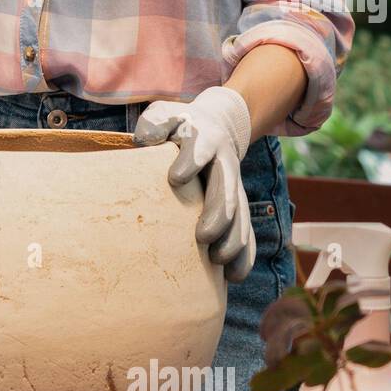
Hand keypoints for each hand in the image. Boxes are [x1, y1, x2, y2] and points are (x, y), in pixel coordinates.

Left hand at [133, 87, 254, 282]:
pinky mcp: (238, 205)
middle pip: (226, 189)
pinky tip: (235, 276)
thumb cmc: (179, 125)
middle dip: (217, 213)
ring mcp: (234, 186)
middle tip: (202, 237)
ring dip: (233, 238)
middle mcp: (225, 164)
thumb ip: (154, 124)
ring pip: (240, 214)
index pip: (200, 148)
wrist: (218, 126)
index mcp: (205, 139)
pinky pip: (247, 230)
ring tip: (218, 261)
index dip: (191, 160)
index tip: (176, 177)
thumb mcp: (164, 114)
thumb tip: (144, 140)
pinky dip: (244, 253)